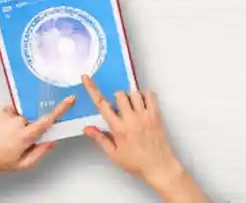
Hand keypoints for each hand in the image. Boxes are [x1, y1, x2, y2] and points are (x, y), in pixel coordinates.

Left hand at [0, 97, 74, 181]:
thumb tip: (51, 141)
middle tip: (18, 140)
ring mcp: (9, 114)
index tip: (69, 99)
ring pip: (22, 115)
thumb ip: (40, 152)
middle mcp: (18, 121)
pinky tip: (3, 129)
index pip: (48, 119)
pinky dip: (11, 118)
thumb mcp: (23, 163)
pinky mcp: (0, 110)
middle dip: (31, 128)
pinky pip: (12, 111)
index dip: (61, 108)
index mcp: (26, 135)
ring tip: (7, 136)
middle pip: (33, 119)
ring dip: (19, 123)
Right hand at [81, 76, 203, 200]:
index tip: (86, 79)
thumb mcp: (114, 154)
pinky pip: (150, 95)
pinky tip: (143, 105)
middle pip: (119, 94)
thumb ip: (100, 138)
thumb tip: (88, 128)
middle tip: (120, 109)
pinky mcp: (156, 115)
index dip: (92, 89)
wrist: (159, 167)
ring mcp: (145, 116)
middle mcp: (131, 119)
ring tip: (132, 108)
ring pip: (134, 92)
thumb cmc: (138, 163)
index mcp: (118, 128)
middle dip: (117, 98)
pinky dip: (146, 95)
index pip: (102, 104)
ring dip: (131, 96)